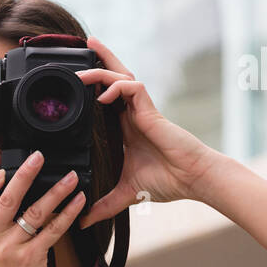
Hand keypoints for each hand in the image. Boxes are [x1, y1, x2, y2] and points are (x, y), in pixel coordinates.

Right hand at [0, 151, 87, 266]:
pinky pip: (53, 230)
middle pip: (6, 201)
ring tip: (71, 177)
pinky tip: (78, 201)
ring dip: (55, 191)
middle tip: (38, 157)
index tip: (0, 173)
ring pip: (34, 212)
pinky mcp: (32, 259)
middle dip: (24, 175)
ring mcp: (11, 251)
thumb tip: (4, 192)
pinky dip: (67, 213)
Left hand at [74, 36, 222, 228]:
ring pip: (121, 77)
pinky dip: (116, 89)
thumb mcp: (126, 194)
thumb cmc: (167, 182)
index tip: (73, 77)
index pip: (106, 96)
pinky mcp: (152, 112)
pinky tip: (104, 97)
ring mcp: (142, 110)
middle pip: (114, 77)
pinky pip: (132, 89)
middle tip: (81, 44)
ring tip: (80, 72)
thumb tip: (83, 221)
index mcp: (125, 126)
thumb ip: (104, 205)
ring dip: (100, 71)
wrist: (193, 181)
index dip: (93, 83)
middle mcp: (132, 114)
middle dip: (99, 59)